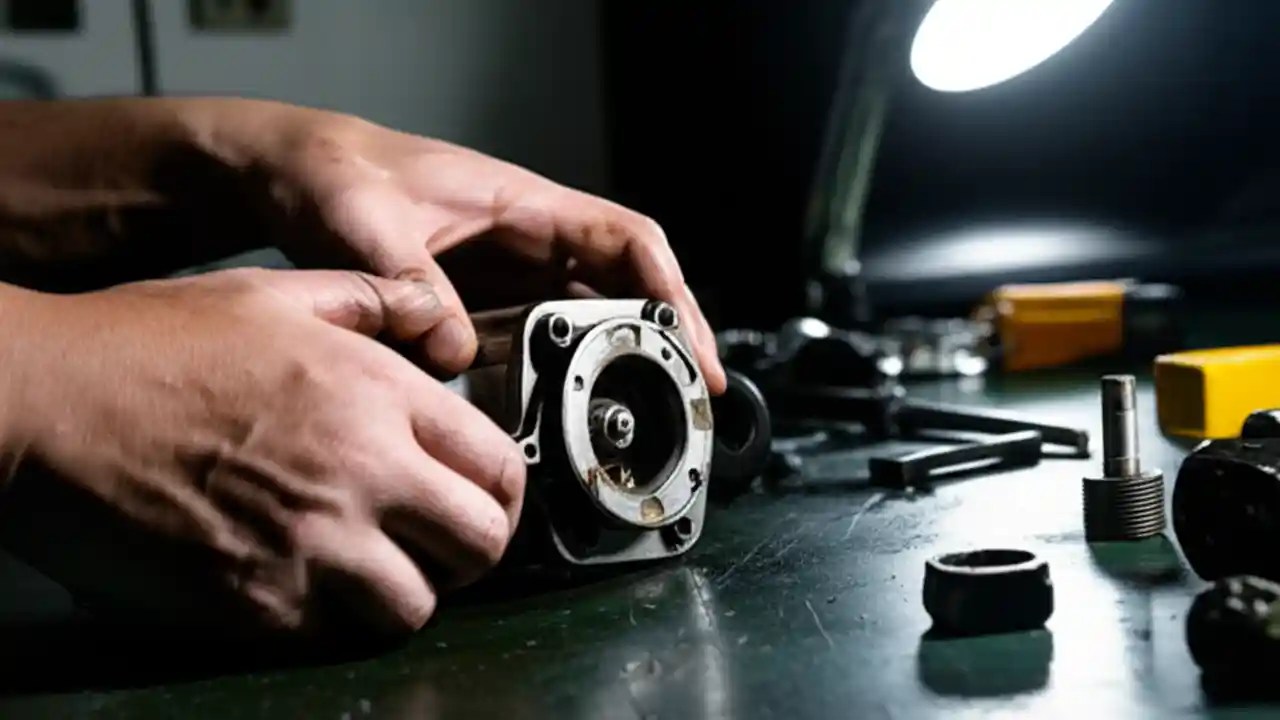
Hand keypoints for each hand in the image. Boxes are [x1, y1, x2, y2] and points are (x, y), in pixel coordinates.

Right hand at [0, 268, 523, 636]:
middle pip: (480, 545)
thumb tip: (433, 312)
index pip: (499, 466)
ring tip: (371, 566)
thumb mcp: (273, 294)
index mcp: (379, 395)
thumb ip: (371, 300)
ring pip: (415, 606)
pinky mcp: (257, 603)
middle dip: (471, 548)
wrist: (44, 406)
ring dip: (404, 592)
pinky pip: (330, 632)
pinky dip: (328, 617)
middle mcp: (362, 472)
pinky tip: (299, 577)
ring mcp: (312, 545)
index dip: (503, 490)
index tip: (484, 497)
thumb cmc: (147, 343)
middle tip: (440, 540)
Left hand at [198, 101, 725, 392]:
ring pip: (589, 316)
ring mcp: (507, 271)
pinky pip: (540, 338)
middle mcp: (528, 239)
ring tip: (639, 416)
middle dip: (662, 340)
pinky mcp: (479, 301)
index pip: (629, 242)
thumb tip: (458, 355)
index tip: (692, 352)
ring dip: (618, 361)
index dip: (672, 295)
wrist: (284, 174)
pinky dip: (563, 373)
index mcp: (523, 206)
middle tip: (684, 400)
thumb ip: (414, 288)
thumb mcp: (366, 224)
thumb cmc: (328, 173)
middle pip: (625, 287)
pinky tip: (564, 412)